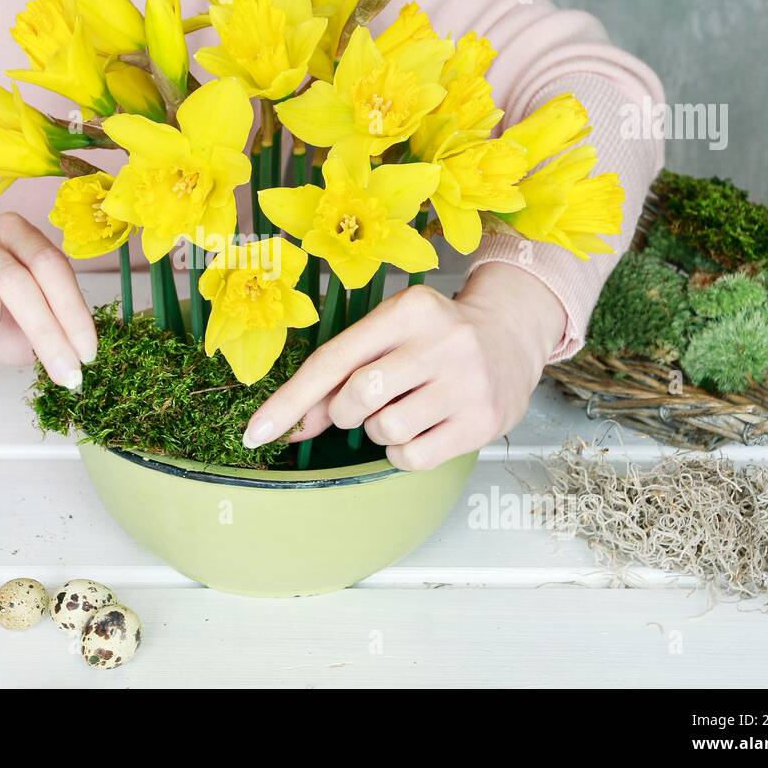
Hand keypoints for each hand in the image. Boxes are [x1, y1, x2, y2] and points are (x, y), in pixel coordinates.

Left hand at [242, 264, 567, 469]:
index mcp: (409, 310)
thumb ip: (339, 375)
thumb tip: (291, 424)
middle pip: (357, 396)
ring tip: (403, 409)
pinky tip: (421, 428)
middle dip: (345, 412)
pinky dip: (403, 452)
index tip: (255, 432)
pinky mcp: (482, 421)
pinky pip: (412, 457)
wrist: (512, 336)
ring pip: (384, 430)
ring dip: (378, 431)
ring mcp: (467, 382)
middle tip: (363, 404)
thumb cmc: (433, 338)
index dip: (289, 400)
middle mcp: (442, 341)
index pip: (334, 359)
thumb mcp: (388, 336)